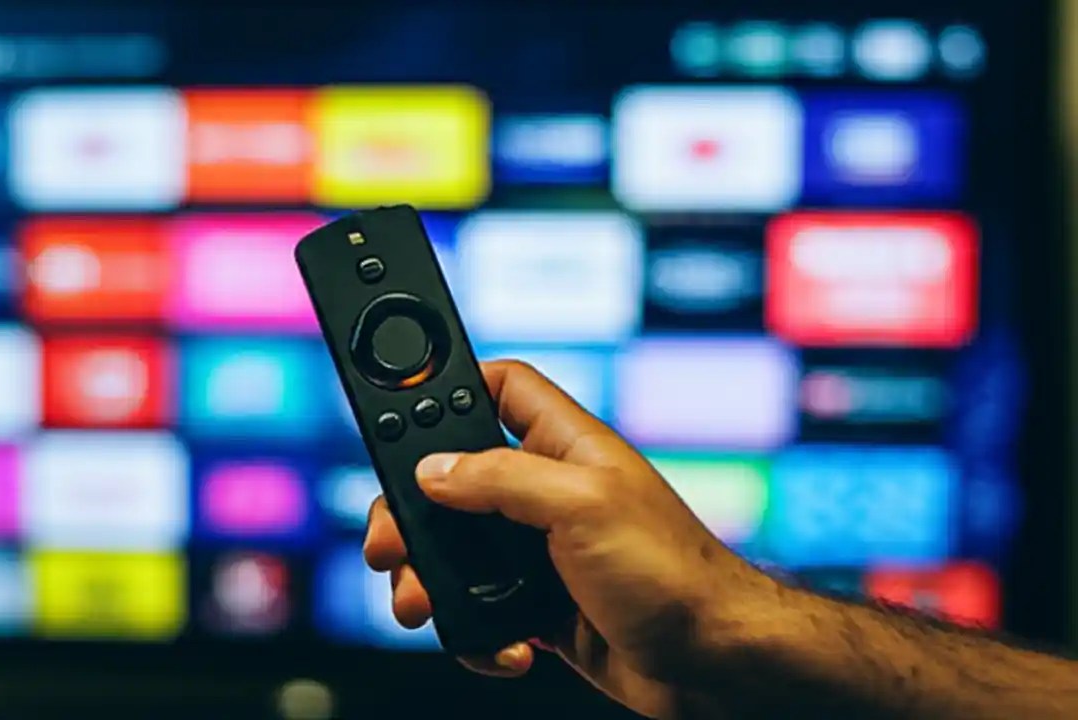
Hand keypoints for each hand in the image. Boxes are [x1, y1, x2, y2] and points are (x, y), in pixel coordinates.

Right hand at [363, 360, 774, 717]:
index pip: (501, 387)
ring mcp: (541, 550)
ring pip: (456, 551)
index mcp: (564, 446)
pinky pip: (480, 608)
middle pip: (453, 478)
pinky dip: (475, 630)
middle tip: (391, 543)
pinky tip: (504, 643)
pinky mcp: (541, 604)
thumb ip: (503, 477)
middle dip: (412, 512)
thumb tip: (434, 468)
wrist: (712, 664)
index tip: (403, 407)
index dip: (454, 384)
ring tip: (424, 604)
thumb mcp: (582, 505)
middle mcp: (547, 492)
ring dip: (430, 581)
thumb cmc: (674, 573)